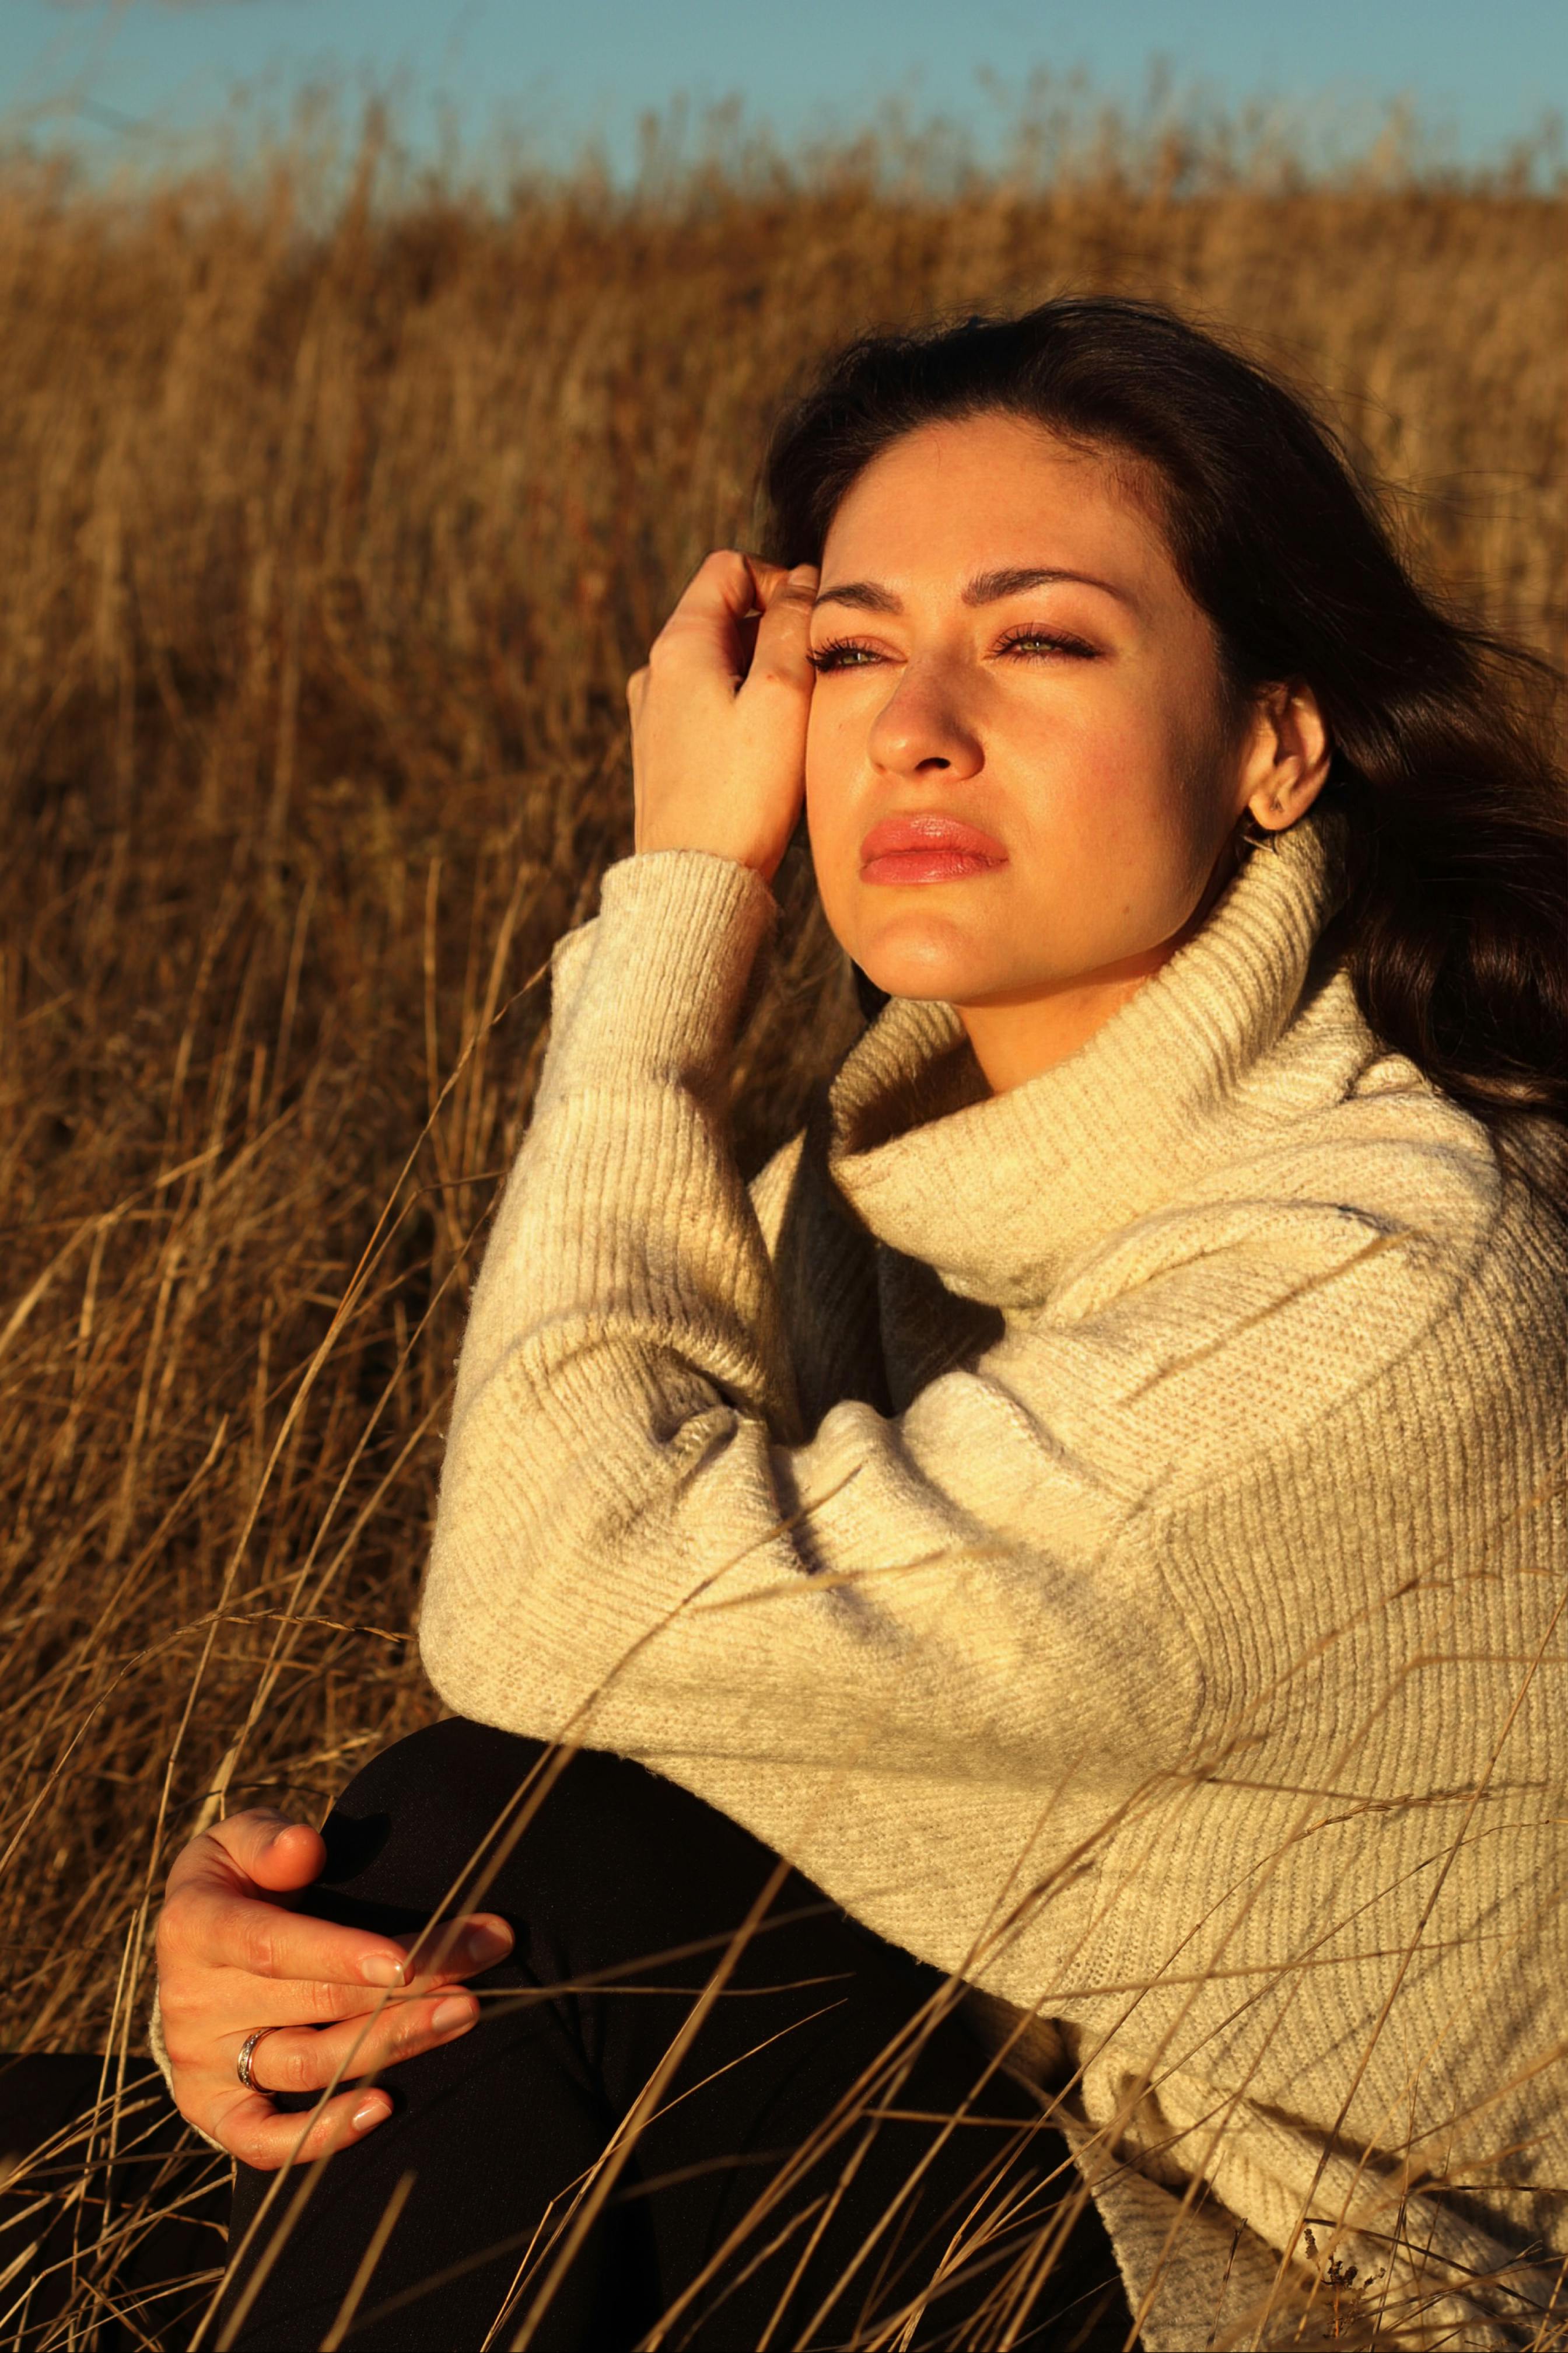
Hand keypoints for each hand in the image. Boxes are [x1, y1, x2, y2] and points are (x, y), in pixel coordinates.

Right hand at [155, 1807, 513, 2168]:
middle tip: (480, 1963)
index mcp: (195, 1927)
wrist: (195, 1949)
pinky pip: (262, 2142)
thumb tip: (302, 1847)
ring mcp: (201, 2064)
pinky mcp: (212, 2111)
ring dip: (392, 2043)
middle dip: (404, 1986)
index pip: (273, 1946)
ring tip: (464, 2012)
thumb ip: (268, 1839)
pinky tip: (384, 2106)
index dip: (342, 1954)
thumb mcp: (240, 1840)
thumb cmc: (238, 1880)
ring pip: (306, 2066)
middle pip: (311, 2005)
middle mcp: (191, 2002)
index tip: (412, 1961)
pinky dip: (321, 2134)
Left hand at [628, 550, 818, 884]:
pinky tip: (764, 753)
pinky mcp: (660, 752)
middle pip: (724, 615)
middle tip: (811, 679)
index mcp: (679, 645)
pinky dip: (741, 710)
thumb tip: (802, 583)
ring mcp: (653, 713)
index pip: (729, 568)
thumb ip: (793, 627)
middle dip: (774, 632)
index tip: (810, 627)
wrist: (695, 880)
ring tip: (792, 722)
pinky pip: (707, 706)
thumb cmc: (743, 792)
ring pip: (718, 663)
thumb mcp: (784, 697)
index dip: (779, 582)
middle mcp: (655, 671)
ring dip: (761, 676)